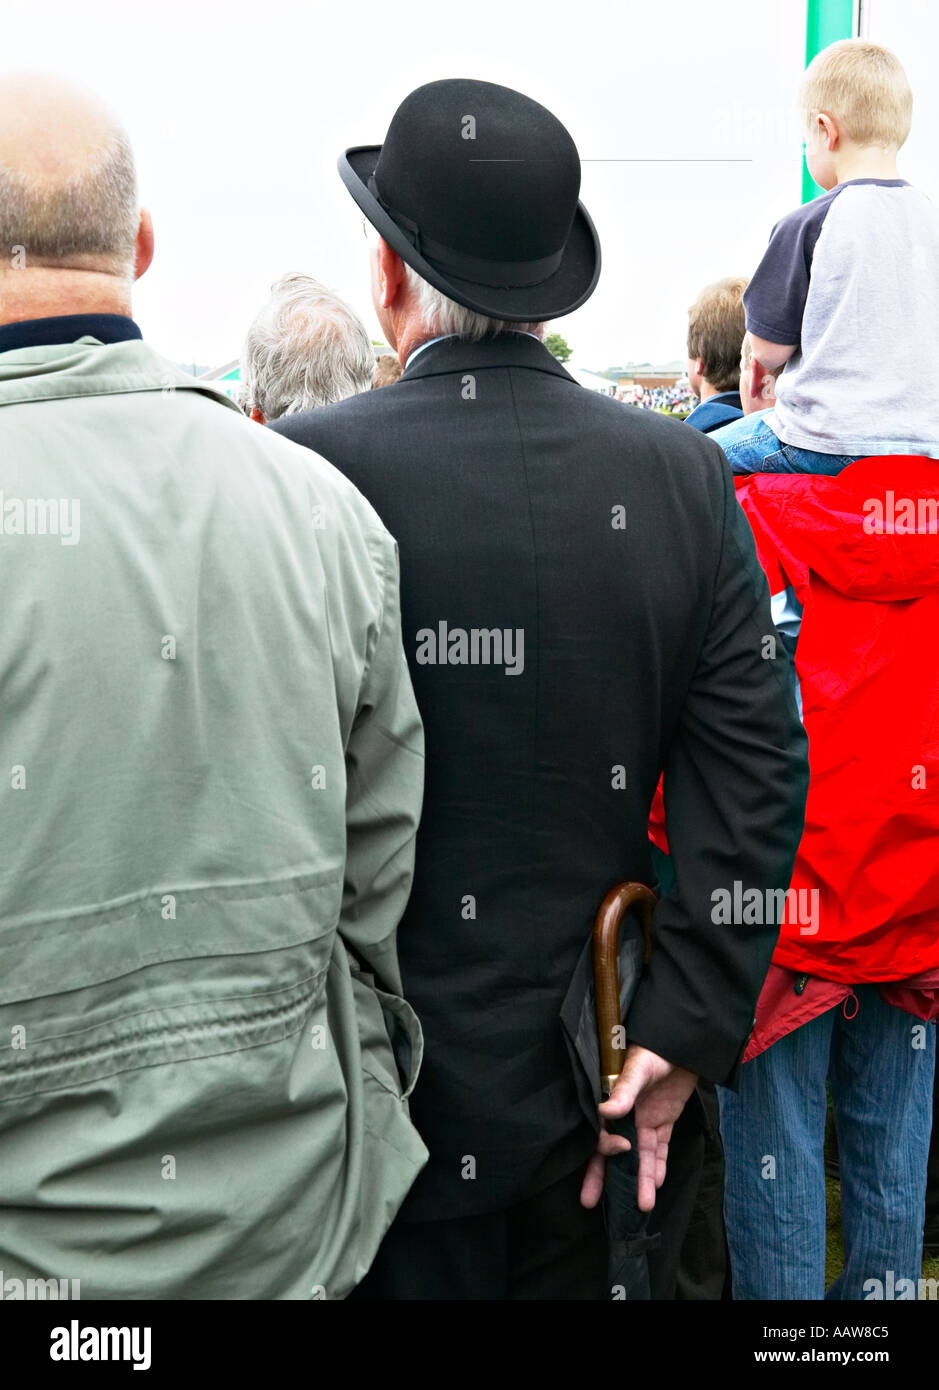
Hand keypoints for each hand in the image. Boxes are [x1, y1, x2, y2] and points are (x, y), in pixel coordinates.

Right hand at [580, 1044, 697, 1211]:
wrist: (686, 1042)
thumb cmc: (656, 1048)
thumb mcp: (639, 1065)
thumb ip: (625, 1089)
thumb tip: (605, 1113)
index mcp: (612, 1099)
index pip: (602, 1131)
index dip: (607, 1146)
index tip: (621, 1148)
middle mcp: (625, 1114)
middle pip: (611, 1151)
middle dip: (603, 1177)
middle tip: (589, 1203)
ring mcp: (644, 1119)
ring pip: (639, 1156)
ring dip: (640, 1180)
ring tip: (643, 1206)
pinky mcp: (664, 1121)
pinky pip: (659, 1148)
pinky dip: (658, 1165)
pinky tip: (656, 1183)